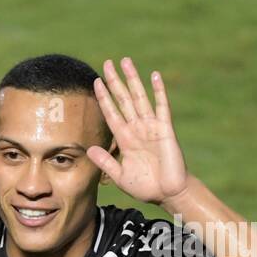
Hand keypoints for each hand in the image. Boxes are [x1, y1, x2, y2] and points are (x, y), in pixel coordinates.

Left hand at [87, 58, 189, 207]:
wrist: (168, 194)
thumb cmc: (145, 186)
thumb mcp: (120, 176)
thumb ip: (105, 162)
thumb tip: (89, 149)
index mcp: (125, 139)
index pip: (111, 113)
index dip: (104, 98)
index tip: (96, 82)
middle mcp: (137, 129)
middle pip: (123, 100)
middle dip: (115, 82)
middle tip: (107, 63)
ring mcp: (151, 127)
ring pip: (139, 98)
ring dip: (132, 80)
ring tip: (125, 62)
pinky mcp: (165, 130)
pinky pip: (162, 107)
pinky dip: (158, 91)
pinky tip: (154, 75)